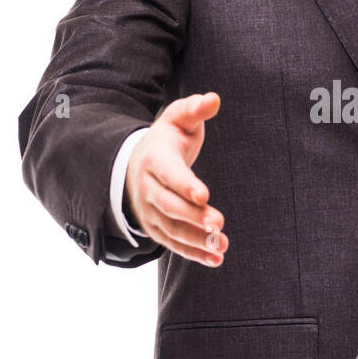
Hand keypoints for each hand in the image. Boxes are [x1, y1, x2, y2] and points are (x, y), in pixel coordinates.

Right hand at [126, 91, 228, 266]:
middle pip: (169, 206)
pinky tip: (216, 259)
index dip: (185, 185)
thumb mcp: (178, 119)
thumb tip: (213, 99)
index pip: (169, 174)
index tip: (204, 195)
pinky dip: (193, 253)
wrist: (136, 164)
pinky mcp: (155, 228)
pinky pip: (173, 244)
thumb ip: (195, 109)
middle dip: (193, 217)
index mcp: (155, 159)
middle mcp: (147, 188)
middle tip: (219, 225)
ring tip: (221, 246)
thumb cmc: (167, 139)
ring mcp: (149, 211)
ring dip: (196, 240)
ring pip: (171, 229)